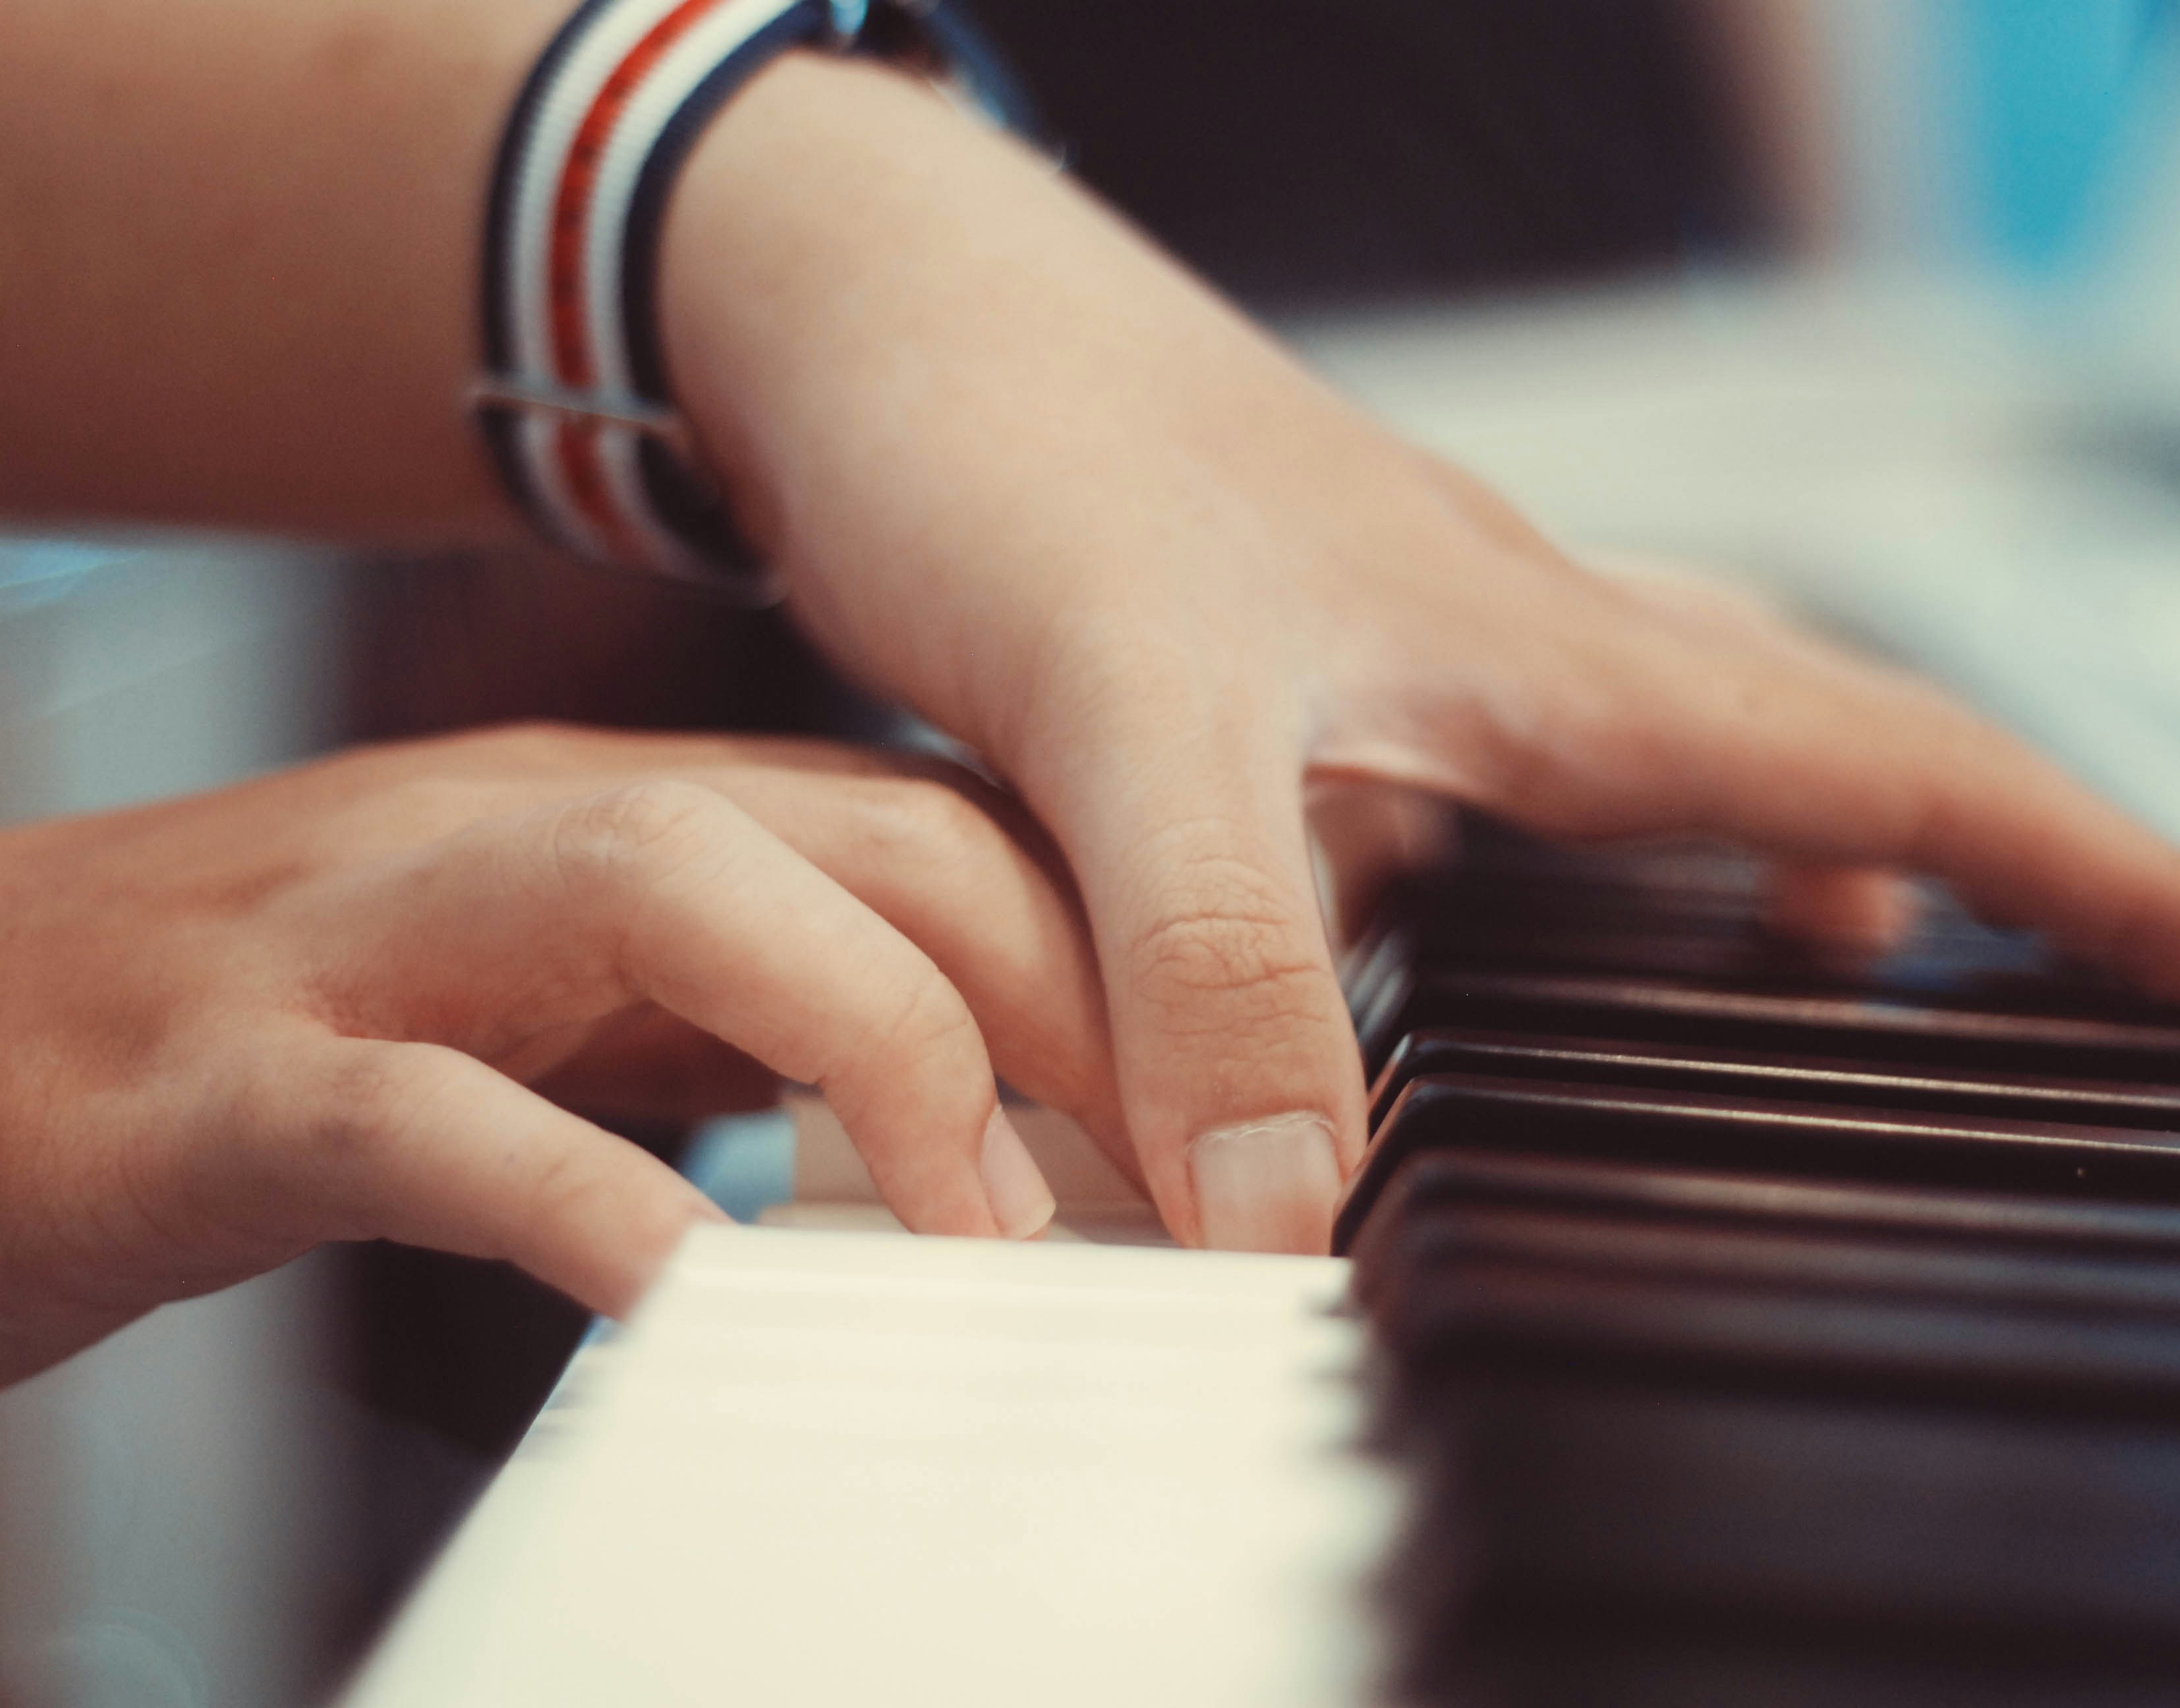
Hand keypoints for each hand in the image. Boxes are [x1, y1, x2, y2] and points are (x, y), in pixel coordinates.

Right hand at [0, 725, 1116, 1381]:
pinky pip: (419, 1114)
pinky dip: (576, 1196)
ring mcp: (365, 939)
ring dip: (873, 1045)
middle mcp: (518, 844)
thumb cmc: (268, 1052)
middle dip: (1058, 990)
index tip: (1227, 1128)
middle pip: (857, 826)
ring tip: (983, 1230)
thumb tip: (972, 1156)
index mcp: (619, 835)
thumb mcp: (549, 1029)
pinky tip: (681, 1293)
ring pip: (667, 884)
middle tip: (1178, 1187)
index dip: (1108, 965)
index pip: (934, 831)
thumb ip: (736, 1053)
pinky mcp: (212, 1077)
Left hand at [659, 61, 2179, 1256]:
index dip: (2100, 875)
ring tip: (1869, 975)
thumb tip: (1298, 1232)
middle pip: (1830, 758)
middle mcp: (1510, 653)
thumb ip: (1223, 967)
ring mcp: (1414, 669)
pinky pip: (1502, 808)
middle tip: (2126, 973)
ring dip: (1795, 866)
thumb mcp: (1128, 722)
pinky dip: (1565, 888)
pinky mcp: (1301, 696)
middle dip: (1999, 869)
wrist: (858, 322)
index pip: (1896, 763)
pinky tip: (1513, 956)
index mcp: (1549, 653)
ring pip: (1676, 775)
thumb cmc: (1013, 452)